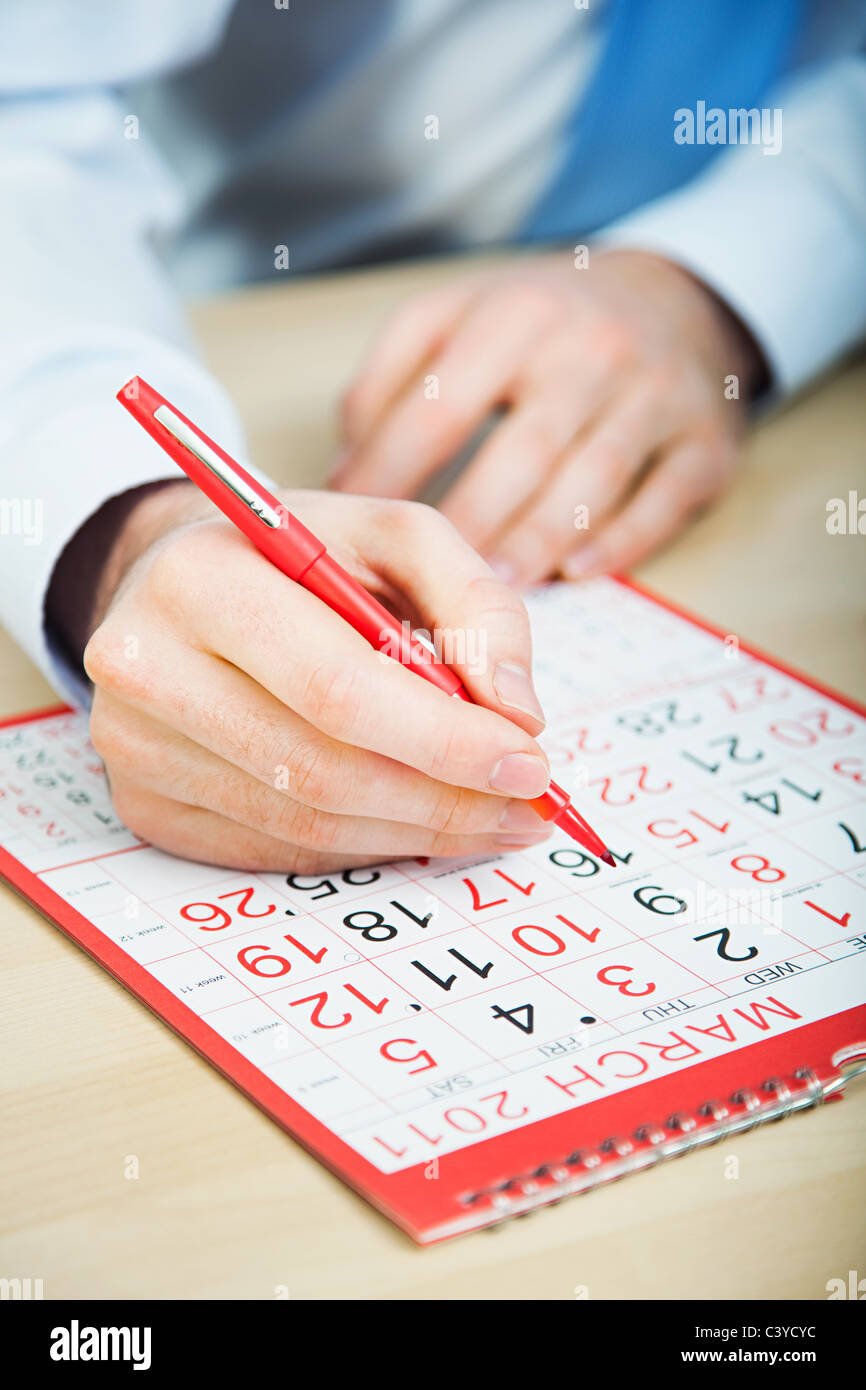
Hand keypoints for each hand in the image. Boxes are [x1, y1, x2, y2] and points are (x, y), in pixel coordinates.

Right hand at [83, 485, 554, 871]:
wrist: (185, 582)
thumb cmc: (299, 558)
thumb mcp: (396, 537)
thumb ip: (476, 603)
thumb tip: (518, 710)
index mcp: (201, 578)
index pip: (337, 687)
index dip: (444, 739)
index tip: (529, 761)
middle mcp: (144, 667)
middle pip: (321, 770)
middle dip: (444, 799)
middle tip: (524, 806)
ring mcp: (133, 747)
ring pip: (302, 823)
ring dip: (415, 832)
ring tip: (490, 817)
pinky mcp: (142, 803)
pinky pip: (274, 850)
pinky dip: (362, 845)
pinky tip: (413, 823)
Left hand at [332, 249, 763, 583]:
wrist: (676, 299)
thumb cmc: (542, 326)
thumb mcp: (456, 318)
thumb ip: (389, 382)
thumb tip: (342, 473)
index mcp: (515, 317)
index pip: (441, 406)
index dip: (391, 473)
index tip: (357, 525)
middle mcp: (591, 350)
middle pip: (520, 452)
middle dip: (470, 522)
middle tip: (428, 578)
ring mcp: (657, 396)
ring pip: (591, 481)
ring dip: (537, 543)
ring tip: (491, 590)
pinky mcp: (706, 443)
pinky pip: (662, 502)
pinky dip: (619, 543)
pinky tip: (576, 573)